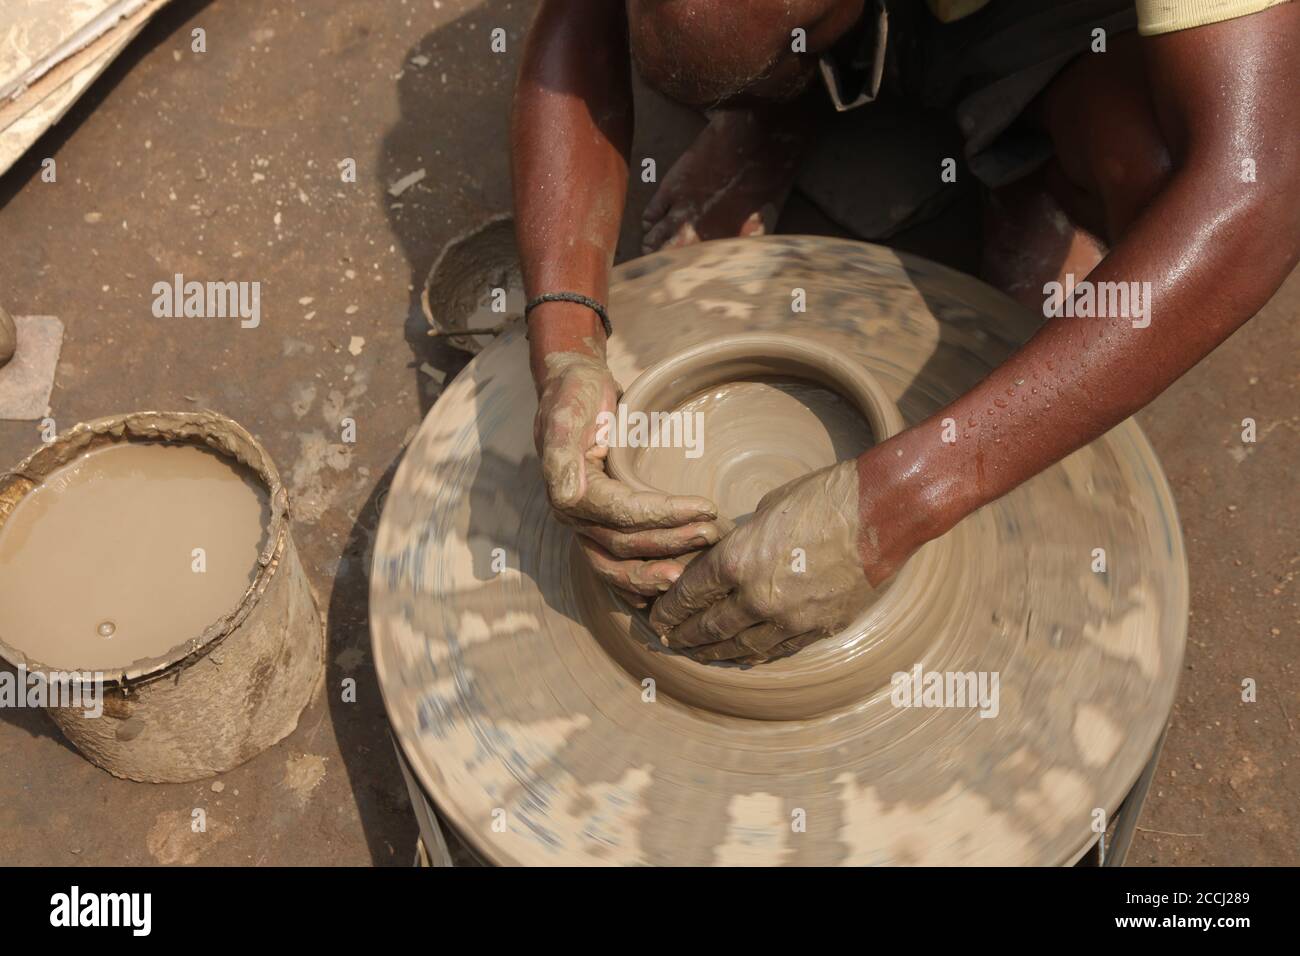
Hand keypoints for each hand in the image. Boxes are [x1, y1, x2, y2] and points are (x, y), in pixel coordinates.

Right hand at [535, 349, 722, 603]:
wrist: (571, 388)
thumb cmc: (574, 396)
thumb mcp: (565, 414)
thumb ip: (561, 453)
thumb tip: (568, 496)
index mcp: (568, 493)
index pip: (622, 514)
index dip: (664, 516)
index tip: (705, 508)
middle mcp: (575, 517)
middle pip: (624, 545)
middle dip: (671, 544)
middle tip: (711, 535)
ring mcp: (585, 525)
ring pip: (621, 562)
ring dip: (660, 566)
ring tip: (699, 563)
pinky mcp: (599, 525)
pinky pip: (616, 564)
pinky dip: (638, 582)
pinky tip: (664, 592)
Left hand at [649, 459, 887, 662]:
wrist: (881, 514)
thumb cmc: (823, 498)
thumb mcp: (767, 510)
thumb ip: (743, 541)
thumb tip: (730, 555)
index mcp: (737, 562)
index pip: (690, 593)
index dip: (670, 607)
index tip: (658, 614)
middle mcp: (757, 598)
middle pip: (711, 626)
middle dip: (686, 635)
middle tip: (670, 639)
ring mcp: (790, 619)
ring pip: (744, 646)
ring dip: (717, 652)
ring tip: (700, 655)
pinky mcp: (820, 627)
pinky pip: (780, 650)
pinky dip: (757, 655)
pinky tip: (745, 657)